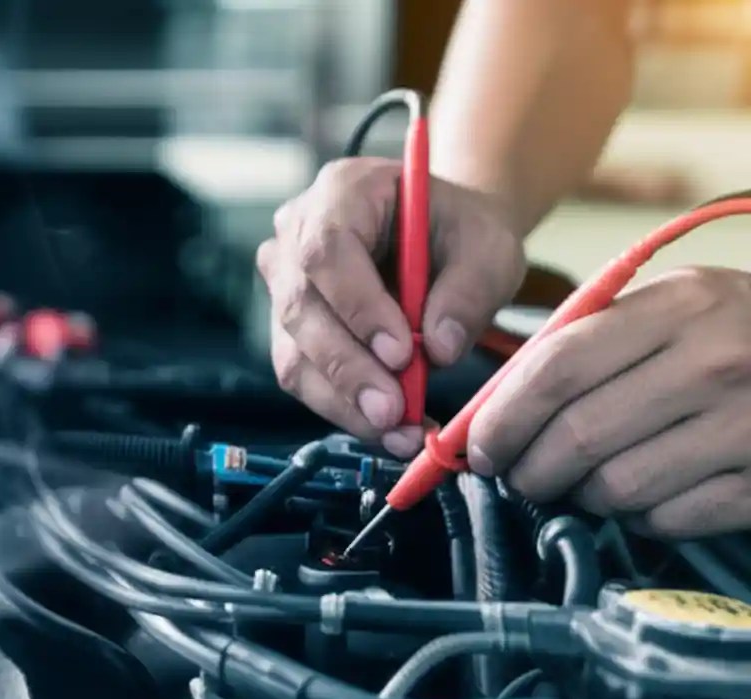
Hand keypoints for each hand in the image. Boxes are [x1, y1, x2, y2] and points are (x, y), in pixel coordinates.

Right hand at [257, 157, 524, 453]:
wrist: (444, 241)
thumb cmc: (463, 234)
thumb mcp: (490, 247)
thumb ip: (471, 289)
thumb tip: (437, 348)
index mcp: (342, 190)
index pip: (327, 249)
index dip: (357, 305)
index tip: (400, 352)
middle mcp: (296, 232)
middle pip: (300, 306)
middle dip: (348, 366)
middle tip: (394, 411)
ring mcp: (284, 282)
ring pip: (294, 350)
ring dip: (343, 399)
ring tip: (398, 432)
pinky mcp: (289, 329)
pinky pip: (302, 376)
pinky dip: (343, 409)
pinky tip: (386, 430)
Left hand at [469, 267, 750, 538]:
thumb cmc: (737, 334)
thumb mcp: (675, 307)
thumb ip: (588, 344)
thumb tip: (492, 409)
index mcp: (679, 304)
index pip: (555, 368)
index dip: (501, 417)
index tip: (477, 447)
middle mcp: (716, 361)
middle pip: (577, 436)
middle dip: (528, 470)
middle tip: (518, 477)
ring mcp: (748, 425)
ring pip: (617, 487)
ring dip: (582, 497)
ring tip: (581, 485)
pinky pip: (669, 519)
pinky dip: (641, 519)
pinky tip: (645, 498)